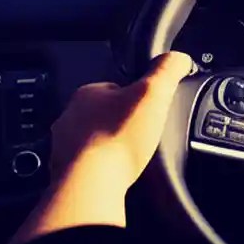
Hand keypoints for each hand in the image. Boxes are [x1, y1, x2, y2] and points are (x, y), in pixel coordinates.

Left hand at [49, 51, 194, 194]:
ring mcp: (64, 147)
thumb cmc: (119, 137)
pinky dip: (101, 170)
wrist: (92, 184)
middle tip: (143, 135)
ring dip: (110, 147)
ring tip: (131, 157)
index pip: (114, 87)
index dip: (135, 97)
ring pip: (93, 141)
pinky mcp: (64, 173)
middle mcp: (69, 118)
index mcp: (87, 94)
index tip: (149, 109)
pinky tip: (117, 174)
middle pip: (102, 115)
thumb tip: (180, 58)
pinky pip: (87, 167)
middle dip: (121, 123)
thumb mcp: (154, 91)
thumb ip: (168, 69)